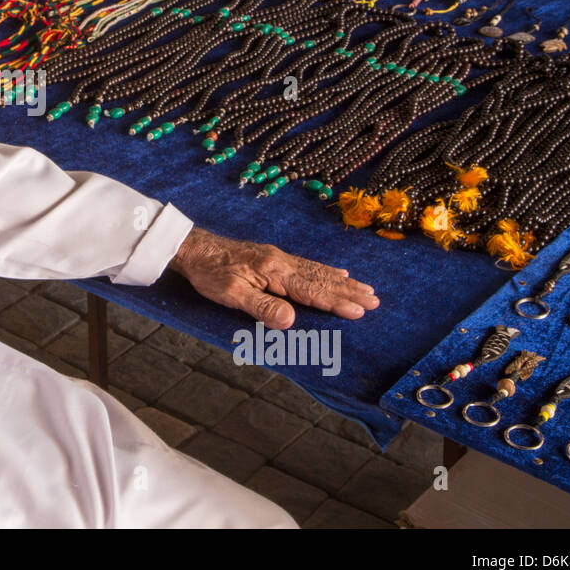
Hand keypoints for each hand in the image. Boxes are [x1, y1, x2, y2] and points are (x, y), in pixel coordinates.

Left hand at [168, 227, 377, 328]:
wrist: (194, 247)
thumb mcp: (230, 294)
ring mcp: (278, 258)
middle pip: (321, 279)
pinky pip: (307, 264)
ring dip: (342, 281)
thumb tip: (291, 321)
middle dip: (349, 292)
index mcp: (274, 271)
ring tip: (365, 288)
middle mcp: (281, 262)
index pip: (311, 291)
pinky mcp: (272, 257)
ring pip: (317, 270)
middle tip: (375, 300)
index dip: (336, 302)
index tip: (361, 311)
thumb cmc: (209, 273)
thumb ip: (262, 306)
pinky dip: (326, 270)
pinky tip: (336, 272)